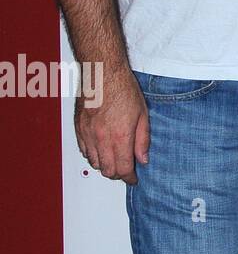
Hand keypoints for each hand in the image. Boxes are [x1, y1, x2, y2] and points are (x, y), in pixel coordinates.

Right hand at [74, 63, 148, 183]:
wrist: (102, 74)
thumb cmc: (124, 90)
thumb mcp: (143, 114)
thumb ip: (143, 140)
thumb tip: (143, 159)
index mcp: (120, 137)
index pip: (123, 168)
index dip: (129, 178)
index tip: (134, 179)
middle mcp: (101, 139)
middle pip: (107, 170)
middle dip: (118, 174)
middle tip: (126, 170)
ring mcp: (87, 135)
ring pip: (94, 163)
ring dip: (105, 166)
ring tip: (115, 160)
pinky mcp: (78, 129)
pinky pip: (84, 152)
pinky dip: (93, 156)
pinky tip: (101, 151)